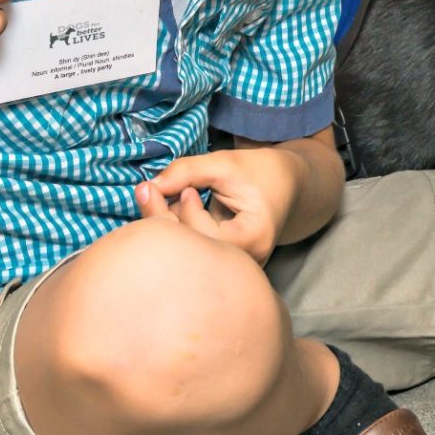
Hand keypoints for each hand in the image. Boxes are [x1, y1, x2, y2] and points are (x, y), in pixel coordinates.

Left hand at [135, 146, 302, 265]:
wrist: (288, 185)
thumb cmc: (260, 172)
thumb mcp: (225, 164)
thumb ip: (187, 172)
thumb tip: (149, 186)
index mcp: (252, 239)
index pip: (202, 234)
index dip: (186, 209)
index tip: (188, 188)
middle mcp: (244, 264)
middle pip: (190, 251)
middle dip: (162, 220)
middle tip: (147, 192)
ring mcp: (234, 269)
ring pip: (188, 255)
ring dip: (168, 227)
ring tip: (161, 202)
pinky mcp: (223, 266)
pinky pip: (192, 254)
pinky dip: (178, 233)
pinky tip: (173, 216)